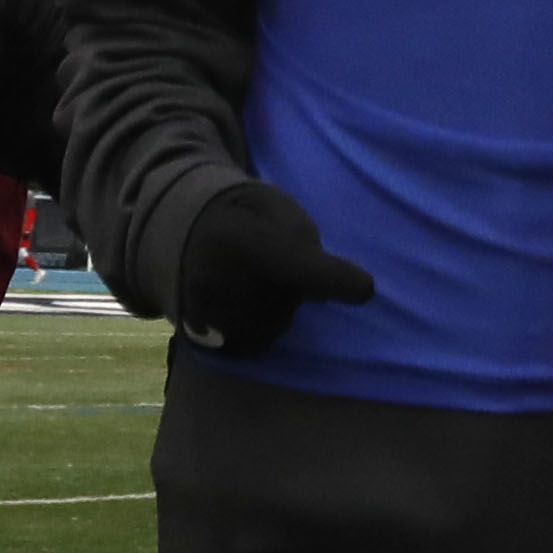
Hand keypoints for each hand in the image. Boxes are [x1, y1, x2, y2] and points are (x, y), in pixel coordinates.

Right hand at [174, 179, 376, 357]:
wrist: (187, 234)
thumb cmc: (250, 217)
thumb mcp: (279, 210)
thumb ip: (305, 244)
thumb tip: (328, 292)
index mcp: (241, 238)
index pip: (296, 264)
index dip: (333, 279)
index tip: (366, 290)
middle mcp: (218, 278)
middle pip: (291, 300)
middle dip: (294, 286)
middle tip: (268, 261)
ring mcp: (206, 312)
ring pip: (278, 324)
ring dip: (279, 308)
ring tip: (252, 279)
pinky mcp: (202, 337)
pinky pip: (257, 342)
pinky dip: (262, 325)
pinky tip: (244, 301)